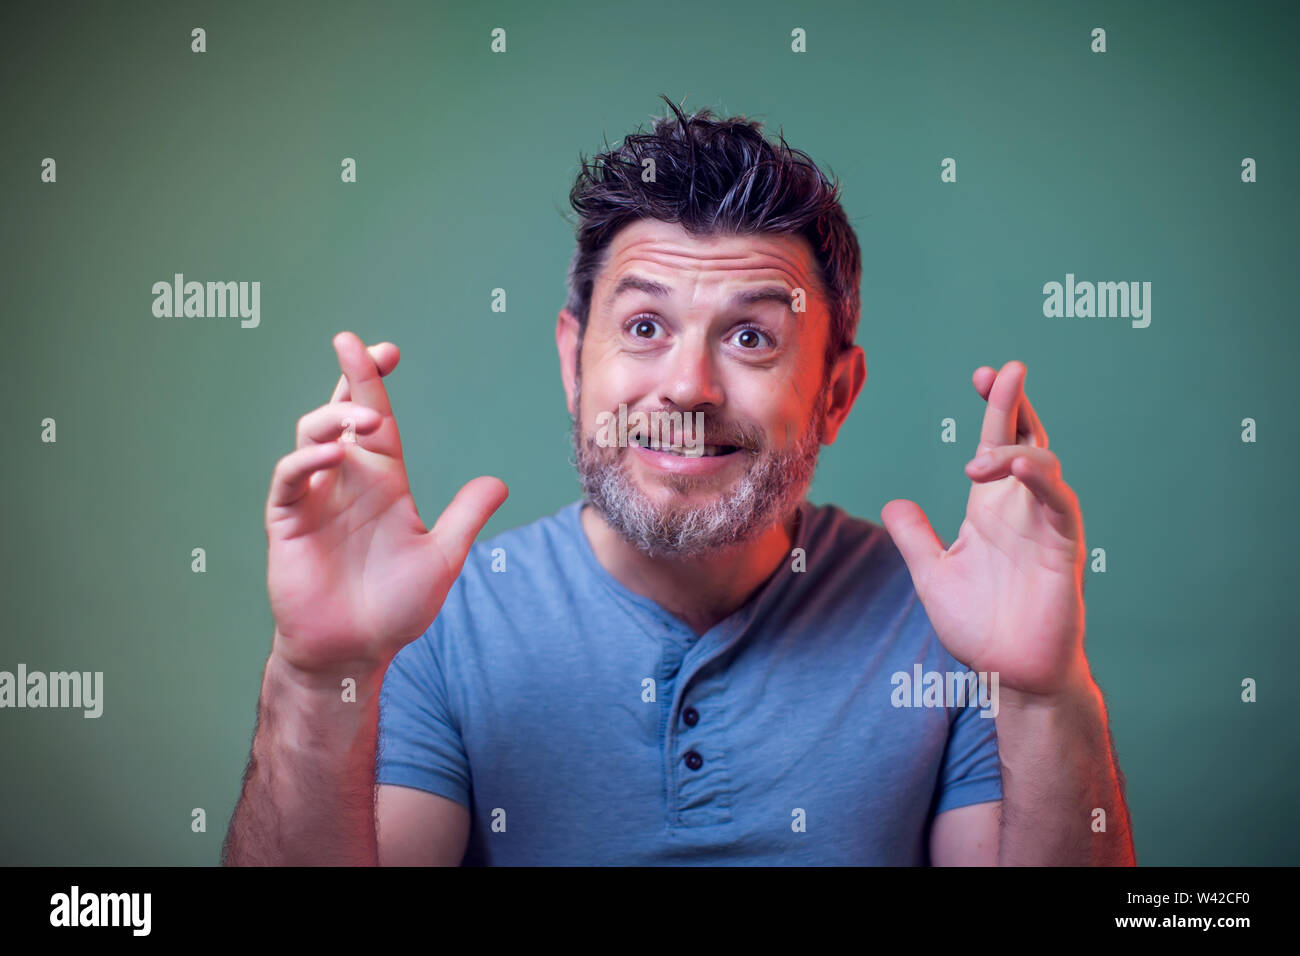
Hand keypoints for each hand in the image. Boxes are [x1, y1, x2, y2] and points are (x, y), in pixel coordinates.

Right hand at [265, 331, 507, 675]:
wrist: (355, 652)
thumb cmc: (395, 609)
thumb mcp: (441, 558)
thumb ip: (465, 517)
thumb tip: (499, 482)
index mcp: (383, 482)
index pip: (378, 419)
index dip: (376, 382)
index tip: (388, 350)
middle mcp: (347, 481)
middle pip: (342, 413)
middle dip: (350, 377)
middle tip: (359, 348)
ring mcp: (315, 498)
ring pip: (312, 436)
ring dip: (334, 417)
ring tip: (366, 420)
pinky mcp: (289, 521)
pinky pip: (290, 478)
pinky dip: (307, 459)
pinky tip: (335, 455)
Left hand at [881, 361, 1086, 695]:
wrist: (1009, 673)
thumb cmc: (978, 626)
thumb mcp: (932, 574)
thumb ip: (914, 537)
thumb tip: (892, 503)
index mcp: (989, 510)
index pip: (995, 445)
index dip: (994, 408)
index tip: (982, 374)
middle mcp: (1019, 510)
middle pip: (1025, 441)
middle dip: (1015, 405)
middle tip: (1003, 372)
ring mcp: (1044, 527)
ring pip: (1044, 468)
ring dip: (1017, 450)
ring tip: (980, 458)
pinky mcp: (1063, 550)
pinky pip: (1060, 506)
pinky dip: (1044, 481)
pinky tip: (1022, 466)